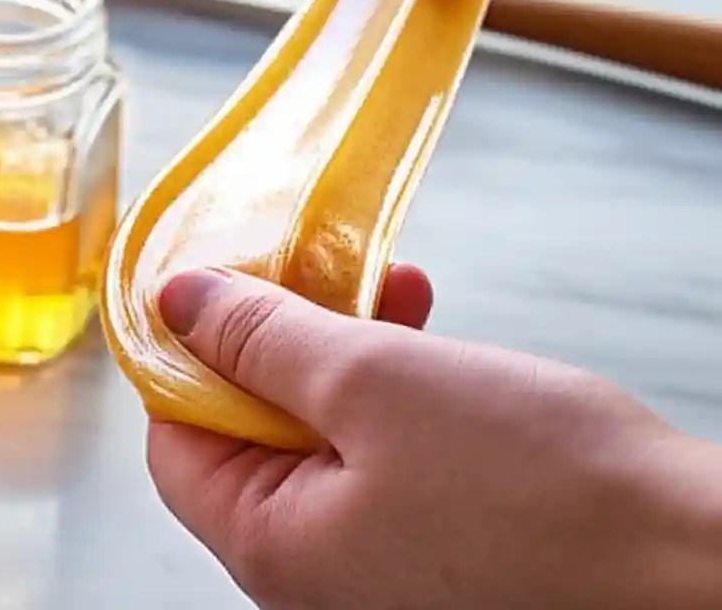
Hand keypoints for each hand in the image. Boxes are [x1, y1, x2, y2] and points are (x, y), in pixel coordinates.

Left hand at [148, 264, 721, 608]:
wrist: (697, 570)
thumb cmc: (552, 495)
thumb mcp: (378, 383)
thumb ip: (264, 340)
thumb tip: (180, 305)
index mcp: (273, 549)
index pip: (177, 443)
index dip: (189, 356)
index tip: (220, 289)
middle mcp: (315, 575)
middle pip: (249, 438)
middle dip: (285, 342)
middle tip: (321, 273)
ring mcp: (378, 571)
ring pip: (323, 441)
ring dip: (347, 357)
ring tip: (398, 296)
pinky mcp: (440, 552)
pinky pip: (383, 464)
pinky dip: (395, 399)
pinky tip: (435, 350)